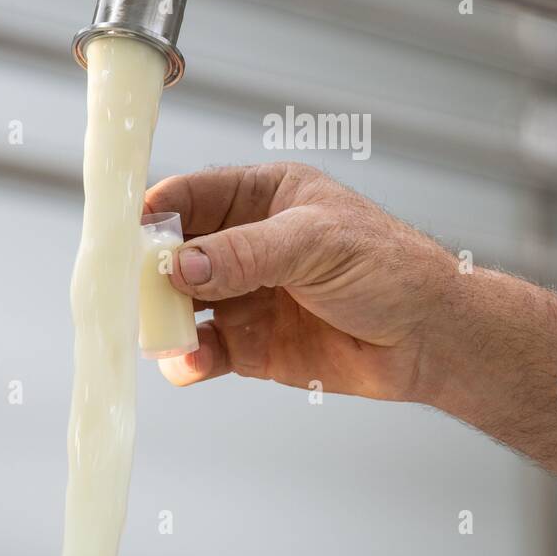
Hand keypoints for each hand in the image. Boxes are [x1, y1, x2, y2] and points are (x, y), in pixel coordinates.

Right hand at [143, 162, 458, 401]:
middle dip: (150, 271)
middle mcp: (246, 244)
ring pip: (181, 304)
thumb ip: (247, 253)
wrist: (431, 338)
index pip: (193, 195)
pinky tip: (191, 361)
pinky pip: (203, 350)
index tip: (125, 230)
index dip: (156, 210)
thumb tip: (181, 264)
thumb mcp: (317, 243)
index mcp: (264, 197)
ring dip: (164, 318)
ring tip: (163, 332)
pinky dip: (188, 358)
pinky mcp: (252, 345)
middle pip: (175, 252)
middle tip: (134, 290)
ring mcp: (246, 296)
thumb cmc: (391, 268)